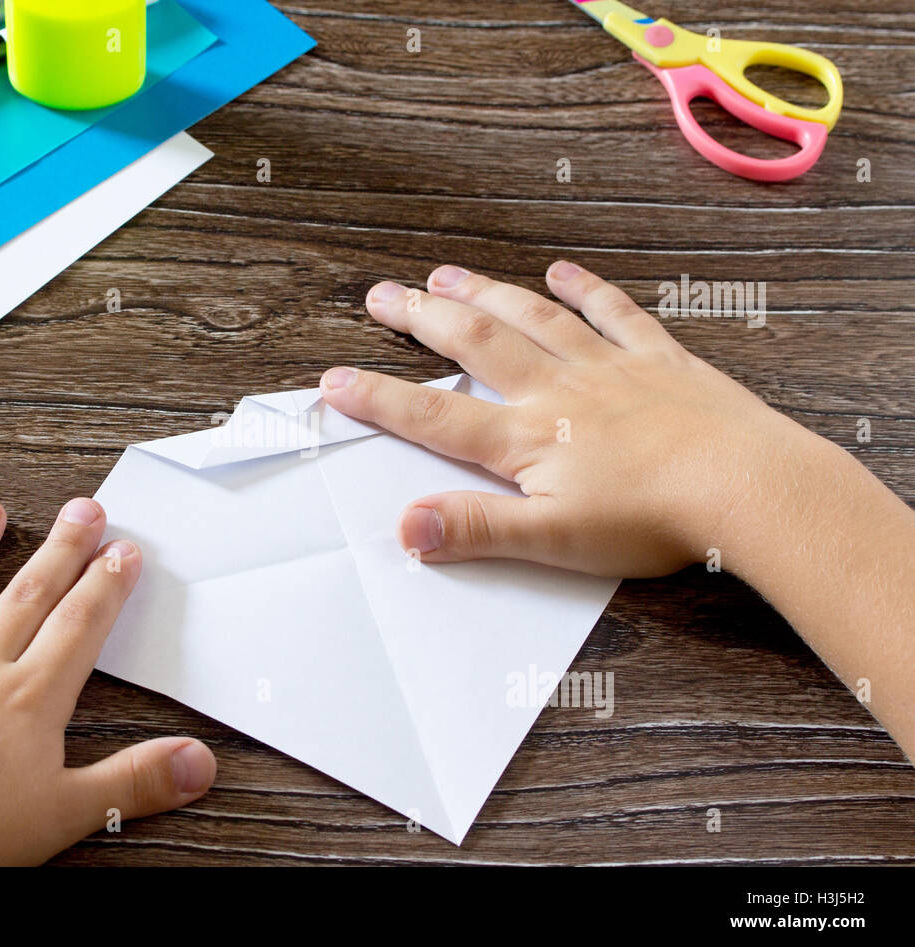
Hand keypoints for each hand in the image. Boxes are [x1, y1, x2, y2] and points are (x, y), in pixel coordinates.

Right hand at [320, 261, 829, 577]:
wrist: (746, 487)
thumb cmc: (652, 520)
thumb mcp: (552, 541)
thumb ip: (475, 530)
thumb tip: (406, 529)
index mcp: (527, 438)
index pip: (436, 418)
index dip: (380, 399)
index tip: (334, 381)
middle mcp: (557, 390)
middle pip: (475, 347)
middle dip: (422, 319)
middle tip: (382, 295)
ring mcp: (608, 367)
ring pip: (532, 319)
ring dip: (484, 294)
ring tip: (445, 274)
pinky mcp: (658, 361)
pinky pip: (614, 313)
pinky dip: (586, 289)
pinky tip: (562, 272)